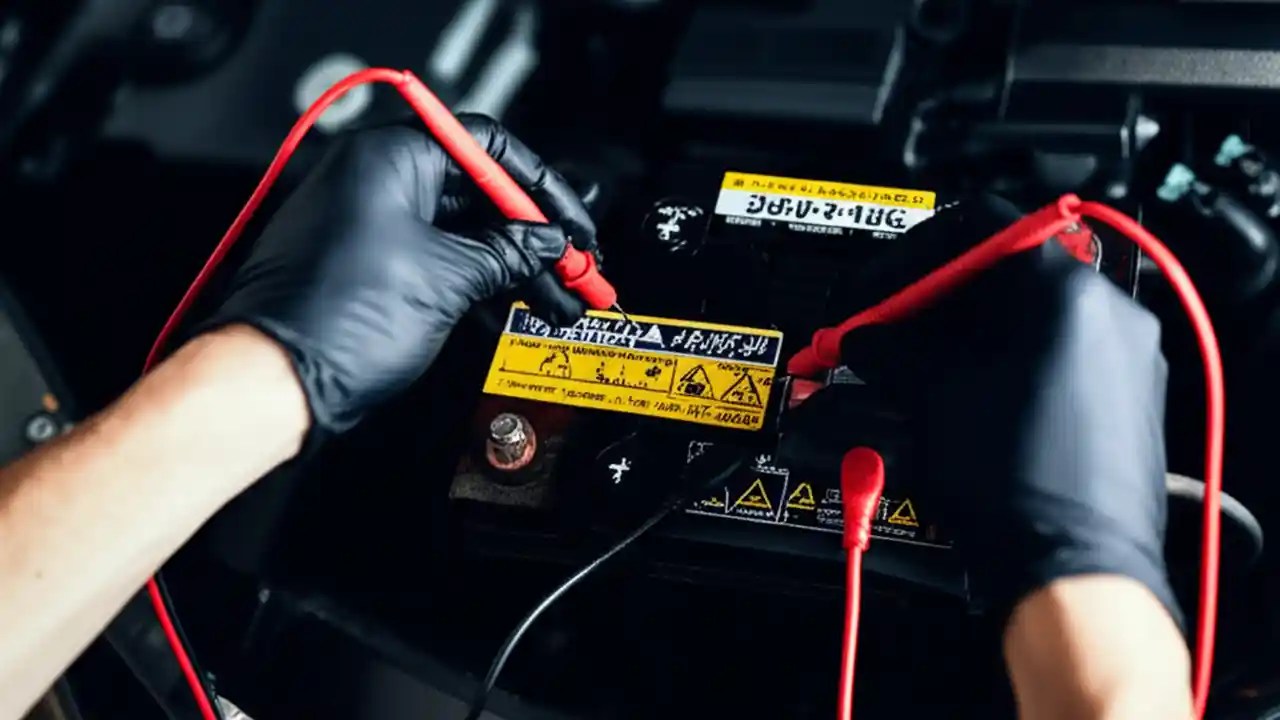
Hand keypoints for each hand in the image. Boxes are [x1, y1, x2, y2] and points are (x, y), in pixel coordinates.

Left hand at [200, 117, 595, 432]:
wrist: (274, 379)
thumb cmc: (335, 317)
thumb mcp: (448, 277)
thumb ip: (506, 254)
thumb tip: (544, 243)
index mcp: (391, 158)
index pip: (486, 144)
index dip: (539, 184)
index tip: (571, 221)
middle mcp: (379, 181)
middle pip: (479, 193)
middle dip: (532, 236)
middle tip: (575, 266)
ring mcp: (373, 224)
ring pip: (463, 234)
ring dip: (512, 268)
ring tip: (556, 300)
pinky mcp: (370, 266)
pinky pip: (439, 262)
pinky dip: (478, 285)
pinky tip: (513, 311)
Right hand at [835, 194, 1178, 628]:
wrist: (1071, 570)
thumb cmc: (1013, 484)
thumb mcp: (930, 398)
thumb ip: (887, 348)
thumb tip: (861, 338)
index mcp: (1063, 290)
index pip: (972, 229)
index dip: (905, 258)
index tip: (869, 292)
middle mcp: (1106, 312)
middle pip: (997, 274)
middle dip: (926, 303)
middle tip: (878, 331)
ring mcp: (1123, 358)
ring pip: (1023, 320)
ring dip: (958, 339)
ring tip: (907, 372)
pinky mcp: (1124, 401)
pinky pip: (1051, 358)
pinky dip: (997, 367)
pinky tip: (955, 399)